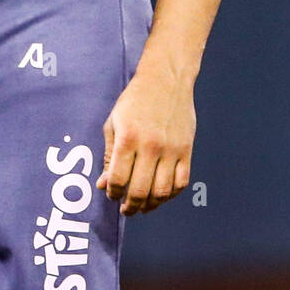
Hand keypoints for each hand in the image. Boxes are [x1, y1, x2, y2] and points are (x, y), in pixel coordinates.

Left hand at [95, 68, 195, 214]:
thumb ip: (108, 155)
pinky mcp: (187, 150)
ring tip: (143, 206)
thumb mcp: (114, 123)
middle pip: (140, 190)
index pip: (118, 179)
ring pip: (162, 192)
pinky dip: (171, 195)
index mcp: (128, 138)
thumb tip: (103, 185)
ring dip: (151, 205)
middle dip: (130, 206)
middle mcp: (150, 146)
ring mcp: (171, 149)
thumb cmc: (134, 100)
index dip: (113, 193)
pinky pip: (181, 183)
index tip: (111, 194)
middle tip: (126, 209)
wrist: (165, 79)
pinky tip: (161, 195)